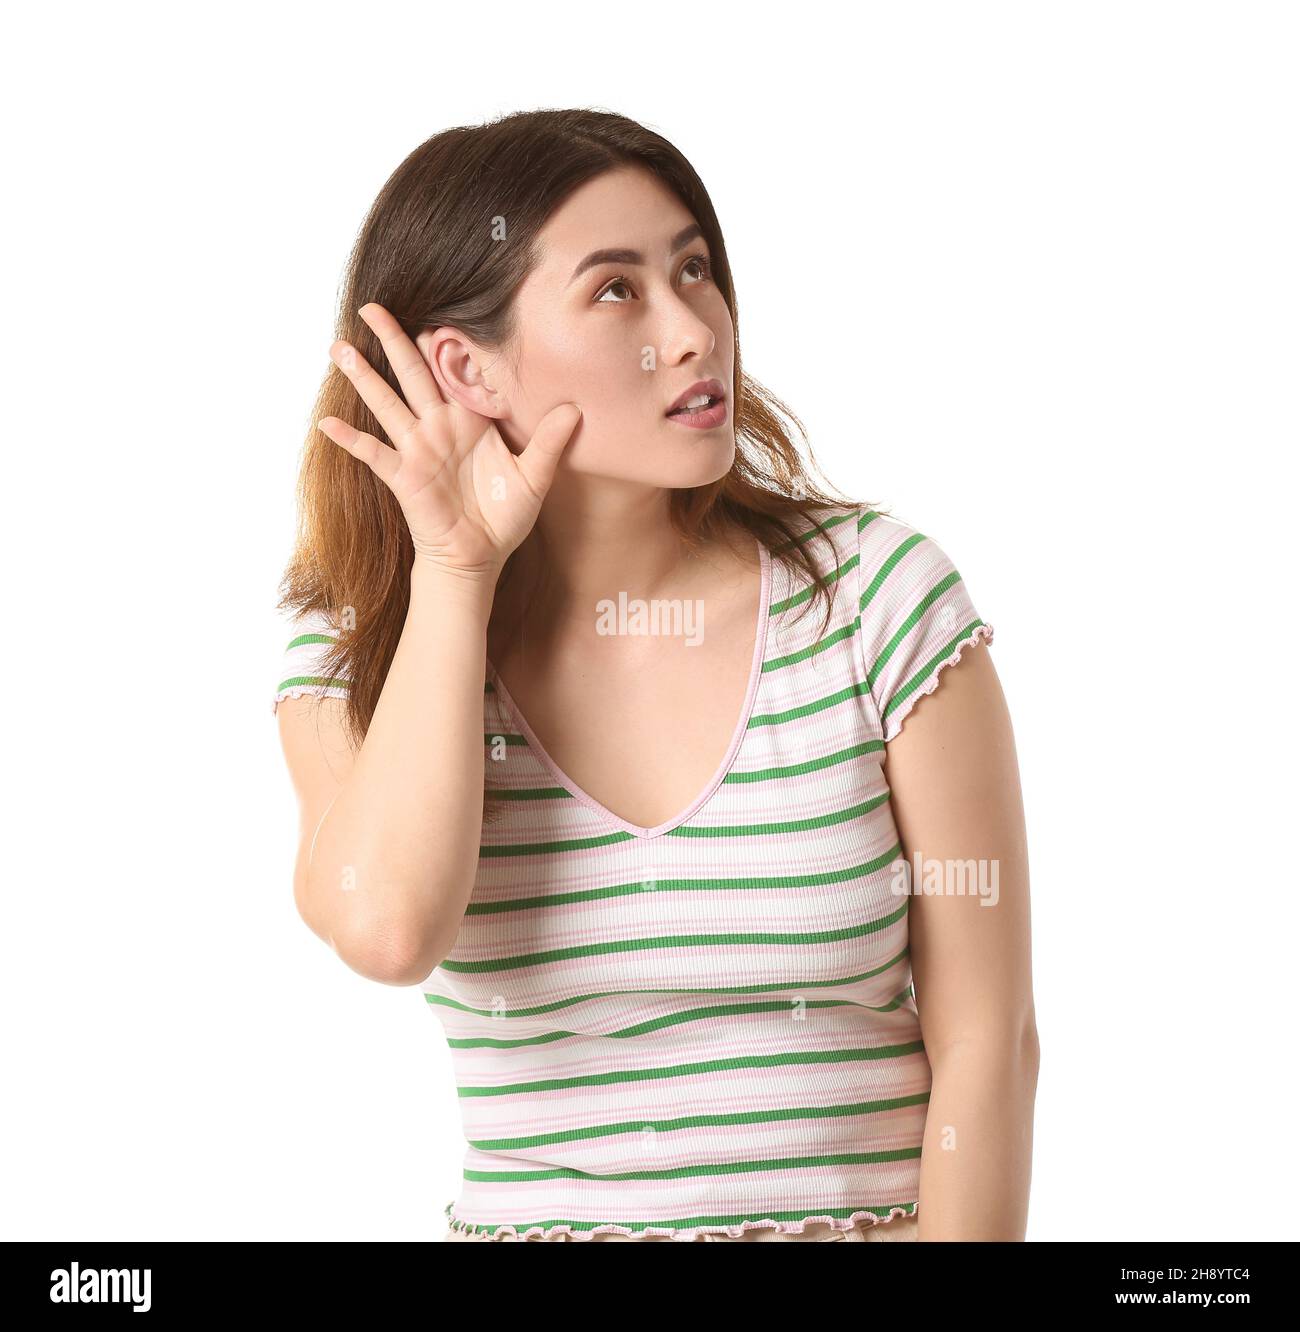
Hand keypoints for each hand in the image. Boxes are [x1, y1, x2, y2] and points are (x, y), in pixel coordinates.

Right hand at [319, 302, 580, 577]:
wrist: (478, 557)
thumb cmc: (503, 517)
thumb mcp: (534, 478)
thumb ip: (551, 443)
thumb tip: (577, 409)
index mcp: (469, 420)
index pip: (453, 371)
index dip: (444, 343)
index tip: (436, 309)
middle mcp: (438, 427)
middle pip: (412, 374)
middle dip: (392, 340)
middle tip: (372, 305)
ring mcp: (417, 449)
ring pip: (386, 402)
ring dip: (363, 376)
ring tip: (339, 346)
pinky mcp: (403, 476)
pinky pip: (373, 453)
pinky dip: (350, 439)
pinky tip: (327, 422)